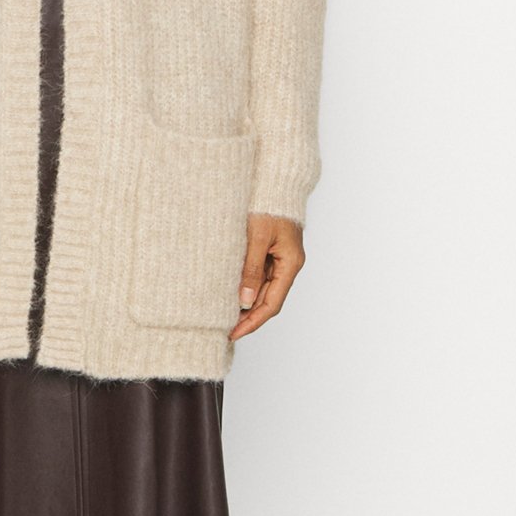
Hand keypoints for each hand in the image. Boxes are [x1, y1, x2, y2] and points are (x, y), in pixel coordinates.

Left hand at [229, 212, 304, 341]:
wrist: (275, 182)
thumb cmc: (269, 205)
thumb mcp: (258, 237)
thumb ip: (252, 269)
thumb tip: (245, 301)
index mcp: (290, 264)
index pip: (272, 304)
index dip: (253, 322)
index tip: (234, 333)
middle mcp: (288, 265)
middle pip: (269, 300)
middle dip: (248, 317)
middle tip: (224, 329)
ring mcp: (281, 259)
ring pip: (263, 290)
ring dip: (246, 304)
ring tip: (224, 315)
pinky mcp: (271, 252)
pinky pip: (259, 276)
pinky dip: (246, 287)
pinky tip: (231, 293)